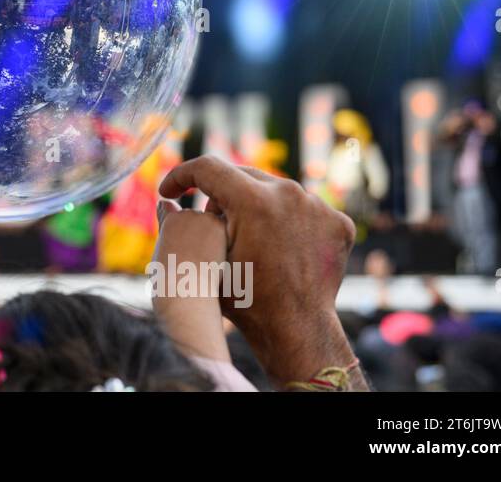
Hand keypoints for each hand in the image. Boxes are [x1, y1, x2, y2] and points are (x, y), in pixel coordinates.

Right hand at [159, 156, 360, 387]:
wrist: (297, 331)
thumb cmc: (246, 301)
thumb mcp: (204, 262)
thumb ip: (180, 228)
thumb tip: (163, 202)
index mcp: (254, 201)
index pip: (207, 168)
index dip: (181, 176)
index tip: (169, 191)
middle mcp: (290, 194)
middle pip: (241, 175)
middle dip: (219, 194)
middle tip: (208, 221)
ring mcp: (319, 207)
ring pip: (273, 190)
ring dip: (254, 205)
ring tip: (246, 237)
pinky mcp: (337, 221)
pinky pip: (303, 207)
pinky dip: (286, 219)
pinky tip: (277, 244)